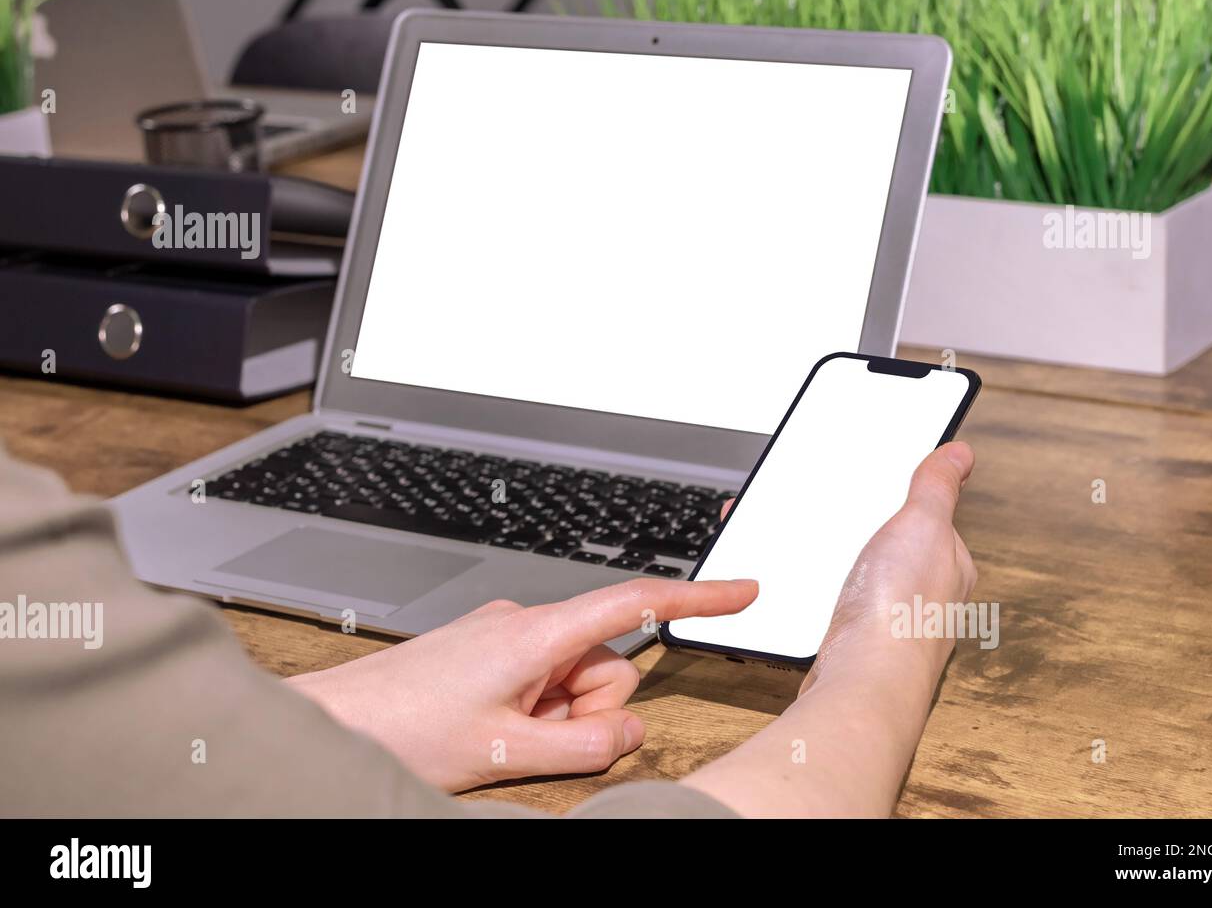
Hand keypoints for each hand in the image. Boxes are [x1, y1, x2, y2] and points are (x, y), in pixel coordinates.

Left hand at [288, 577, 757, 792]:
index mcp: (537, 634)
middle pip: (607, 661)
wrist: (336, 718)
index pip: (636, 604)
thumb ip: (586, 742)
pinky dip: (532, 709)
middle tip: (530, 736)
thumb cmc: (404, 726)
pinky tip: (487, 726)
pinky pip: (541, 679)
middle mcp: (526, 623)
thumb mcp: (506, 753)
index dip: (696, 598)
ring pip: (575, 677)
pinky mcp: (489, 651)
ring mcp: (506, 636)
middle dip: (586, 707)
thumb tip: (631, 728)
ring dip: (555, 714)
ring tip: (500, 734)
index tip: (742, 591)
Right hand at [683, 441, 977, 815]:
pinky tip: (805, 586)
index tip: (865, 482)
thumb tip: (961, 454)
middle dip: (854, 525)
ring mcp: (889, 620)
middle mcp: (926, 595)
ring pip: (858, 574)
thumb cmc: (900, 613)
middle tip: (826, 509)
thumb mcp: (922, 523)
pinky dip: (818, 590)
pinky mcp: (855, 642)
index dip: (896, 496)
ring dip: (832, 559)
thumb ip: (937, 486)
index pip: (927, 515)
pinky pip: (835, 603)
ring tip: (806, 542)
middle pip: (887, 544)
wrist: (862, 682)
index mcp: (948, 561)